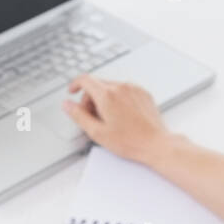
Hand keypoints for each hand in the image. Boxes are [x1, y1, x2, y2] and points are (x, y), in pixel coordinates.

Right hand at [63, 75, 181, 166]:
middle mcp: (121, 87)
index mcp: (107, 95)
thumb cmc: (130, 142)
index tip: (72, 91)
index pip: (85, 79)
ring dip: (105, 98)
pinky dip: (119, 99)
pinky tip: (122, 116)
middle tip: (92, 117)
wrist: (156, 144)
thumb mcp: (97, 132)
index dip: (75, 84)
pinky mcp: (143, 93)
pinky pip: (125, 90)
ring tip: (109, 119)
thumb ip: (78, 116)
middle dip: (90, 98)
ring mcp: (134, 89)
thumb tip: (67, 105)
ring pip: (111, 87)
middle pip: (97, 84)